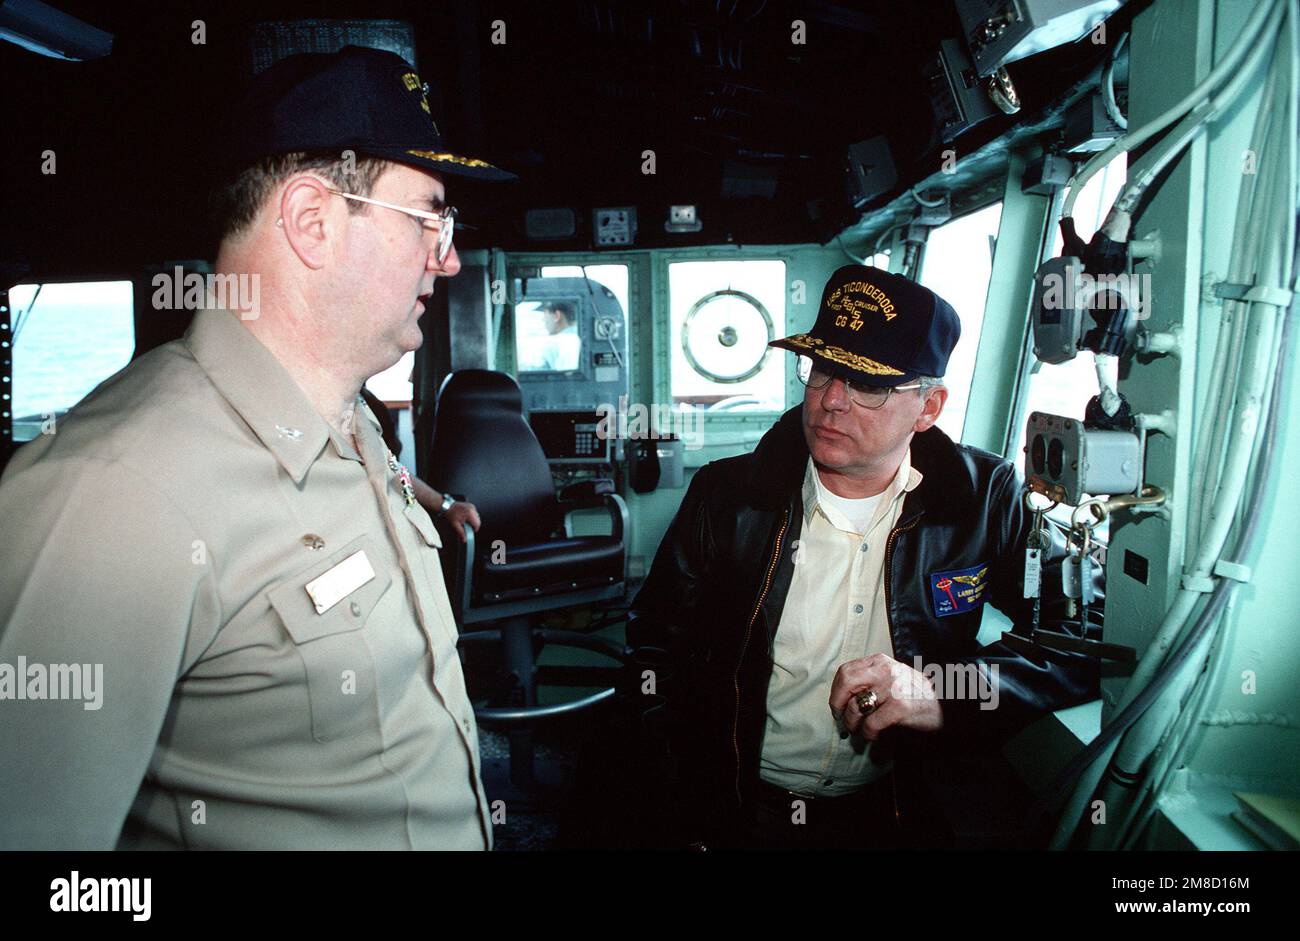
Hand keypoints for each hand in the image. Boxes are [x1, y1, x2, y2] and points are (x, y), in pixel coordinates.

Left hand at [444, 500, 480, 542]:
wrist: (447, 506)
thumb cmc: (451, 515)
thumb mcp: (455, 525)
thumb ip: (461, 533)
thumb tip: (465, 540)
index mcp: (470, 514)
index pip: (477, 524)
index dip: (474, 529)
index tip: (470, 531)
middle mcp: (472, 509)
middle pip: (478, 521)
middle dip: (474, 525)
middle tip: (467, 527)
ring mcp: (472, 507)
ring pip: (477, 517)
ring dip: (473, 521)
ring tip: (465, 522)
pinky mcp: (471, 506)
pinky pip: (475, 513)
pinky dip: (472, 517)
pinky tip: (466, 518)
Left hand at [828, 653, 943, 740]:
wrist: (948, 706)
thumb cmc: (915, 695)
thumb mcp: (892, 677)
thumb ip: (870, 679)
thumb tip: (841, 696)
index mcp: (880, 661)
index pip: (845, 671)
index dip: (836, 691)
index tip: (837, 705)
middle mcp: (886, 671)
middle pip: (846, 683)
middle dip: (838, 704)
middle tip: (841, 718)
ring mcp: (893, 688)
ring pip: (856, 707)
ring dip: (853, 724)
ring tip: (859, 731)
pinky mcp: (900, 707)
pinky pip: (871, 723)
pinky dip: (868, 733)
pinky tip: (874, 735)